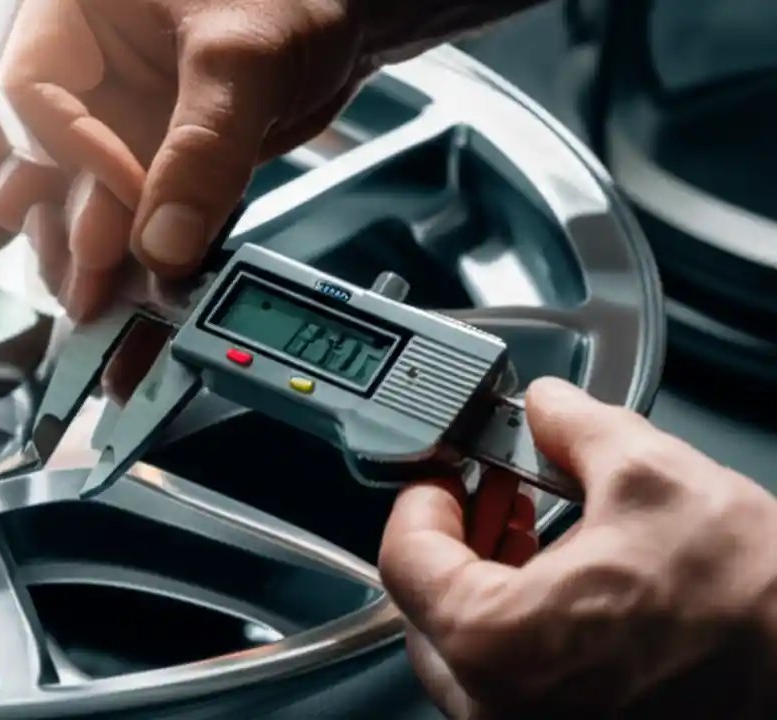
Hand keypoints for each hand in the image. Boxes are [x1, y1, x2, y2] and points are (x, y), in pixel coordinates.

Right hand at [0, 0, 377, 321]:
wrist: (356, 15)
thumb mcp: (245, 56)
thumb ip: (205, 146)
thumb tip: (164, 244)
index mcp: (77, 11)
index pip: (33, 91)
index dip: (74, 152)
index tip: (131, 199)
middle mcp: (84, 67)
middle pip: (39, 156)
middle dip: (64, 225)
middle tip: (87, 286)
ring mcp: (117, 120)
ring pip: (76, 197)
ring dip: (86, 255)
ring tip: (97, 306)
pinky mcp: (153, 163)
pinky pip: (130, 217)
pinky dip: (133, 260)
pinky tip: (131, 303)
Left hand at [379, 377, 776, 718]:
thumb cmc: (755, 610)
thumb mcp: (652, 476)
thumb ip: (574, 426)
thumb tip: (548, 407)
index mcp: (496, 641)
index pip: (405, 558)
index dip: (421, 499)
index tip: (444, 474)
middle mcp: (499, 706)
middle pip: (427, 608)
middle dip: (456, 539)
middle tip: (489, 495)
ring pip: (468, 650)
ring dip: (487, 580)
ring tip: (529, 528)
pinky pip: (512, 682)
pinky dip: (521, 627)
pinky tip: (564, 583)